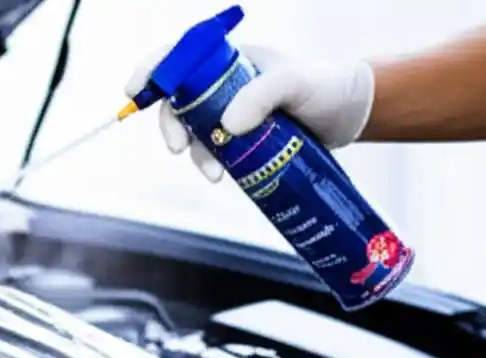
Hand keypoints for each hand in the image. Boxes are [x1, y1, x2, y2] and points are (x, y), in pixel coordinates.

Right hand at [124, 45, 375, 182]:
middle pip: (178, 99)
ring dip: (193, 152)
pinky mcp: (240, 138)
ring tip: (213, 173)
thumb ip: (260, 96)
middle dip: (170, 124)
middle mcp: (224, 84)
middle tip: (176, 148)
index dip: (154, 69)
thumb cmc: (324, 87)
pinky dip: (210, 162)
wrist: (349, 115)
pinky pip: (213, 150)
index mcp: (230, 59)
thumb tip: (226, 126)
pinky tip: (221, 174)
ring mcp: (230, 111)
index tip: (136, 88)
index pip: (182, 55)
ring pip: (193, 130)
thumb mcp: (293, 84)